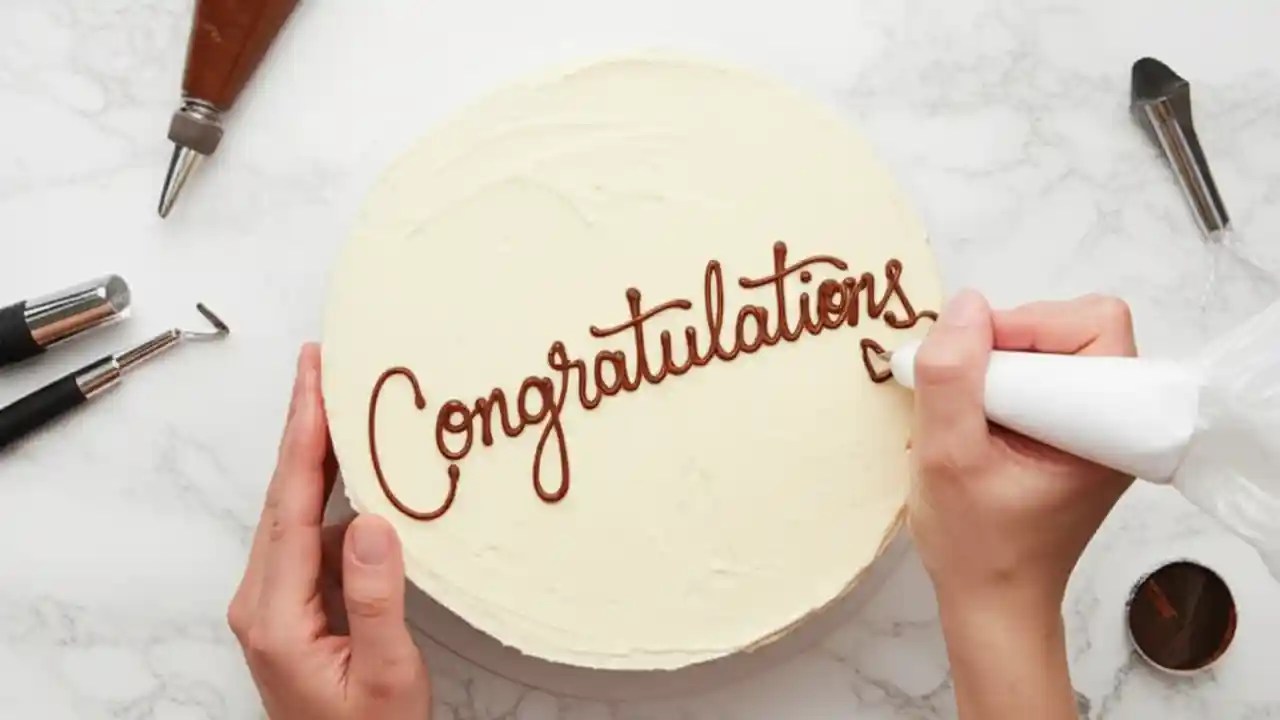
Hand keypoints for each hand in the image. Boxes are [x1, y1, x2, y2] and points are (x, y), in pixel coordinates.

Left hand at [228, 344, 430, 719]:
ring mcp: (275, 602)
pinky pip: (313, 535)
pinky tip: (363, 473)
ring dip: (321, 456)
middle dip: (304, 425)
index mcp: (276, 614)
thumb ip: (377, 601)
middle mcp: (262, 600)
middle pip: (284, 495)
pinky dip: (335, 494)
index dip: (306, 436)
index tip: (316, 379)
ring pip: (297, 510)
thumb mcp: (386, 676)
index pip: (291, 505)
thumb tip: (375, 521)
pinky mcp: (294, 605)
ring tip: (347, 401)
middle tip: (322, 364)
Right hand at [907, 291, 1135, 719]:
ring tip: (963, 406)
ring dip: (999, 362)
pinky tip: (973, 415)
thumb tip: (966, 305)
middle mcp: (1117, 420)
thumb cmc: (976, 544)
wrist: (993, 603)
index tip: (969, 362)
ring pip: (1054, 348)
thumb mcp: (947, 457)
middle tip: (962, 386)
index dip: (1026, 326)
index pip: (1092, 325)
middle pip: (1074, 328)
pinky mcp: (1072, 432)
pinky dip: (1001, 381)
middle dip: (1008, 342)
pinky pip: (1043, 375)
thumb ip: (953, 379)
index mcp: (1111, 428)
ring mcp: (1095, 426)